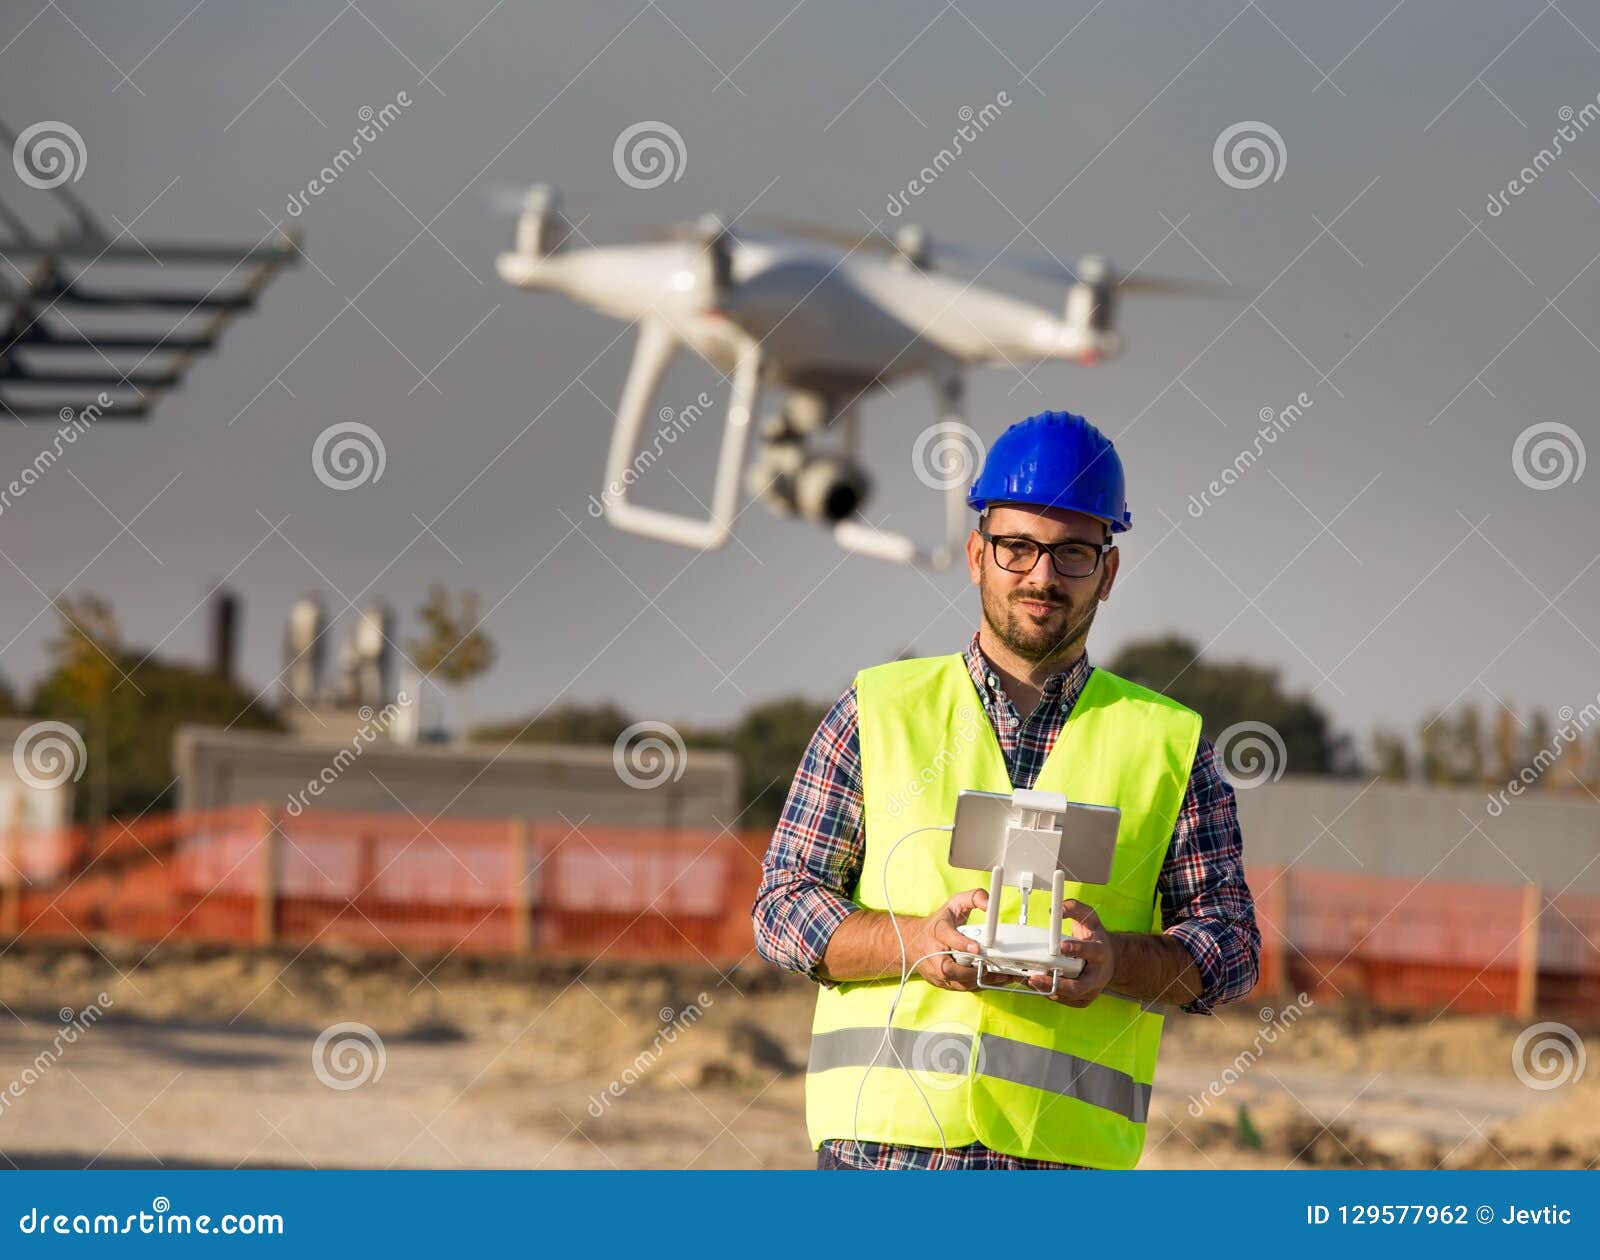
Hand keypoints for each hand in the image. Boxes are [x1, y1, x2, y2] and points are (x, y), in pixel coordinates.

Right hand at [907, 888, 1023, 991]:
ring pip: (959, 982)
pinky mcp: (942, 983)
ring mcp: (937, 972)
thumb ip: (974, 898)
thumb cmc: (937, 925)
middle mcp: (934, 955)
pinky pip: (962, 988)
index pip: (947, 938)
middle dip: (973, 970)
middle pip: (950, 969)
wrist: (914, 943)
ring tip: (1001, 975)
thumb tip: (989, 903)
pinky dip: (978, 985)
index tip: (976, 947)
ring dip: (981, 980)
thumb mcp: (954, 904)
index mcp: (937, 932)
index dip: (962, 944)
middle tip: (993, 967)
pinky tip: (993, 980)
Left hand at [1026, 897, 1115, 1006]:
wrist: (1110, 959)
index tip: (1061, 946)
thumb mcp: (1089, 918)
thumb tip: (1056, 909)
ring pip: (1068, 996)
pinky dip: (1049, 994)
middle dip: (1055, 984)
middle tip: (1035, 978)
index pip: (1091, 952)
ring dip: (1047, 990)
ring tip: (1030, 980)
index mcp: (1101, 952)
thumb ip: (1074, 908)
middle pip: (1078, 987)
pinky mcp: (1084, 999)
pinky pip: (1065, 1000)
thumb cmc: (1095, 938)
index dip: (1077, 949)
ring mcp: (1092, 990)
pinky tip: (1037, 985)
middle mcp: (1098, 975)